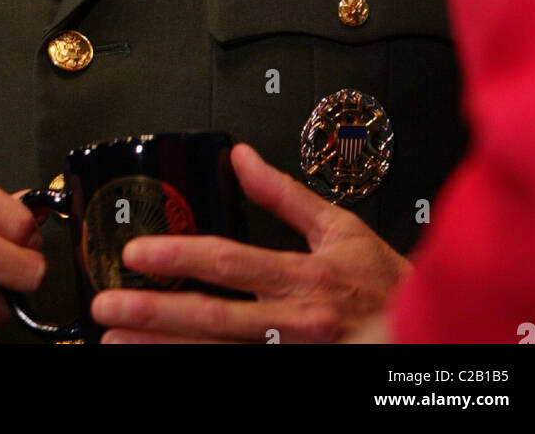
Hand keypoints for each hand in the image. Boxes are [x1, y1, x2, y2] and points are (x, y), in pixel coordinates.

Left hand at [90, 142, 410, 343]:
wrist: (430, 336)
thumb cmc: (386, 285)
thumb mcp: (340, 228)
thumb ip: (285, 195)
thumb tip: (240, 157)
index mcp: (305, 279)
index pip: (231, 264)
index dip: (179, 256)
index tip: (137, 252)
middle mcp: (294, 324)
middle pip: (211, 320)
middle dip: (153, 312)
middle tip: (105, 305)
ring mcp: (292, 358)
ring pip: (216, 356)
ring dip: (162, 349)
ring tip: (115, 342)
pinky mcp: (292, 376)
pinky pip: (236, 375)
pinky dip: (196, 368)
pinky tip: (161, 361)